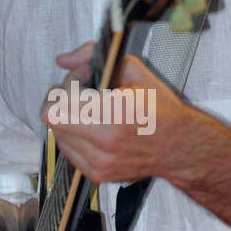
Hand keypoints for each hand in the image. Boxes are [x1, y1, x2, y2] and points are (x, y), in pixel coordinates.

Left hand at [42, 41, 189, 184]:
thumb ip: (93, 56)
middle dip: (61, 100)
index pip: (60, 101)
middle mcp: (106, 141)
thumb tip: (63, 60)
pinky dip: (74, 136)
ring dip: (67, 119)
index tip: (84, 77)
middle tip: (80, 94)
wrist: (179, 147)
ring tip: (89, 112)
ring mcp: (100, 162)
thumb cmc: (159, 109)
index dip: (68, 83)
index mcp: (116, 112)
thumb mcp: (133, 71)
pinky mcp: (97, 174)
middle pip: (51, 118)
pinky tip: (93, 128)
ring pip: (57, 134)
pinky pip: (68, 150)